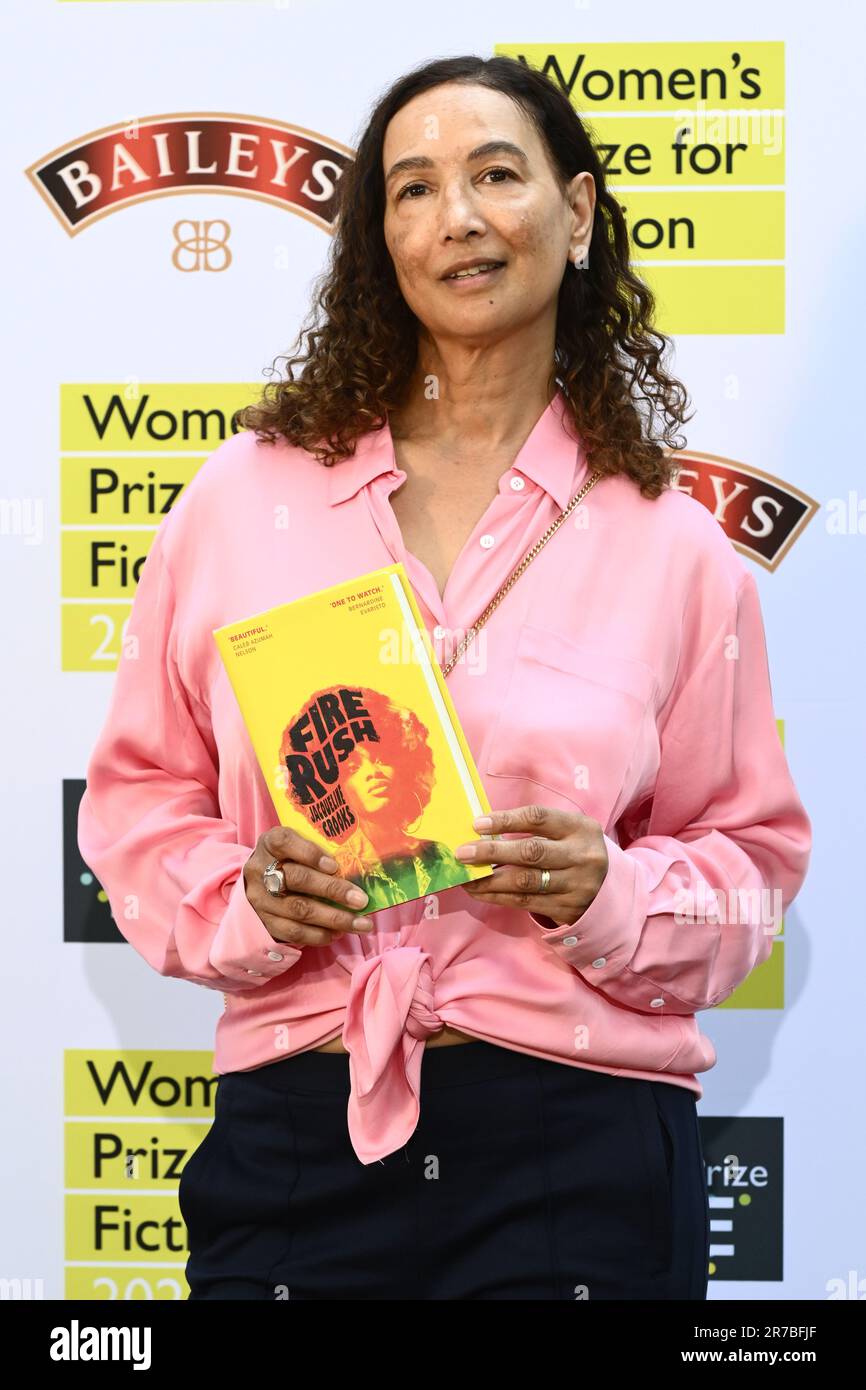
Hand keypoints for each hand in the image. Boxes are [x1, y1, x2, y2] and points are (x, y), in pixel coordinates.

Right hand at [243, 826, 373, 947]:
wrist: (259, 882)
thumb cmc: (289, 859)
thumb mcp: (298, 845)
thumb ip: (320, 850)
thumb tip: (355, 870)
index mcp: (269, 843)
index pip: (284, 842)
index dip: (309, 853)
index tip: (334, 865)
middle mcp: (260, 870)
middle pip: (296, 879)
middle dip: (332, 890)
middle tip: (361, 900)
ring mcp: (260, 898)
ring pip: (298, 910)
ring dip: (334, 919)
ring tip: (360, 923)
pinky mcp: (265, 922)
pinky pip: (293, 932)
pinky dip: (319, 934)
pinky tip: (339, 933)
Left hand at [455, 804, 608, 928]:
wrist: (610, 890)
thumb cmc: (576, 851)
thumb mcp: (569, 831)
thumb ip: (536, 828)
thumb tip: (485, 831)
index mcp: (581, 828)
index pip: (539, 819)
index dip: (506, 820)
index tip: (478, 824)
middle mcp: (581, 856)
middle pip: (531, 852)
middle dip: (492, 853)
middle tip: (463, 853)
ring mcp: (575, 885)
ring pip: (525, 882)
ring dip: (490, 880)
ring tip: (466, 877)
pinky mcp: (566, 908)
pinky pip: (525, 902)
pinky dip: (498, 896)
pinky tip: (479, 891)